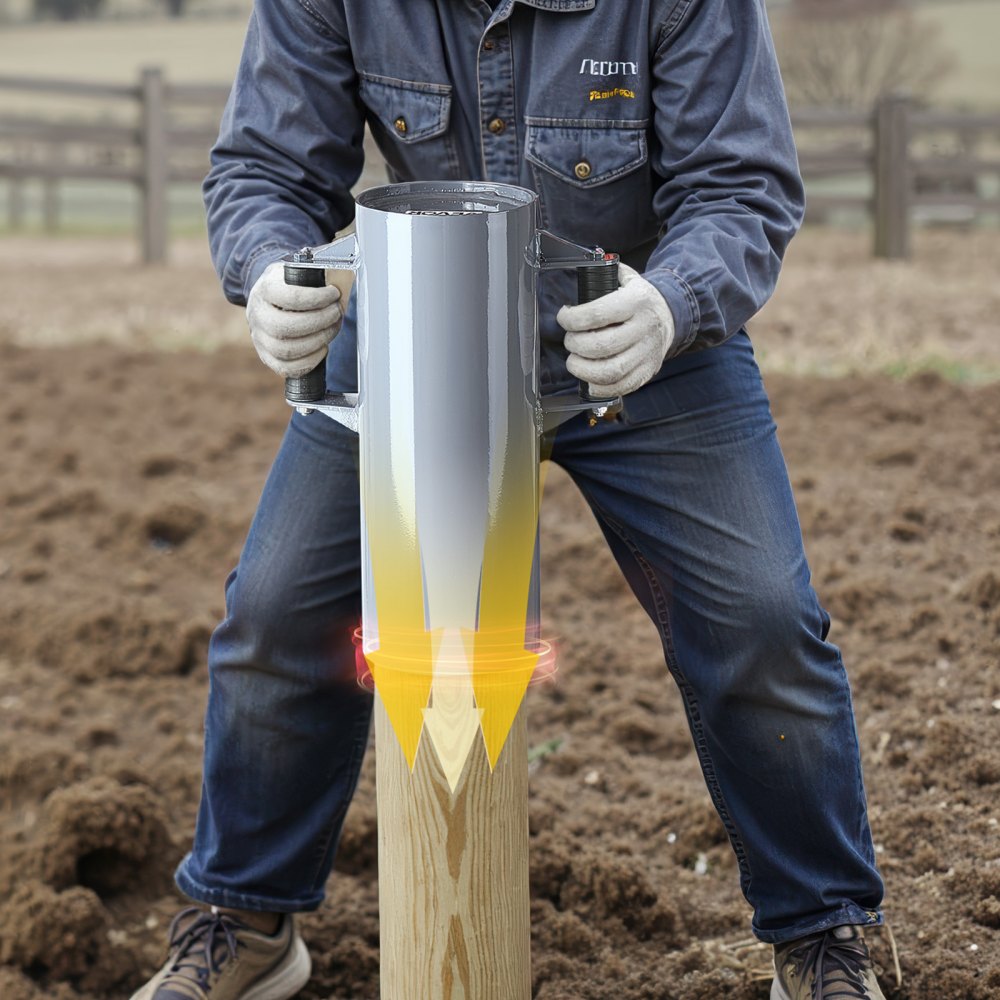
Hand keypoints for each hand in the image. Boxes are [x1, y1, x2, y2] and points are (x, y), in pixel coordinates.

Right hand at [246, 262, 342, 377]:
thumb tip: (341, 280)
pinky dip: (310, 361)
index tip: (334, 294)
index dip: (317, 298)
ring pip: (287, 350)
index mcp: (264, 290)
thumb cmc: (287, 286)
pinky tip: (322, 348)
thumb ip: (312, 276)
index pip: (291, 297)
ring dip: (318, 341)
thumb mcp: (294, 272)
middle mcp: (257, 315)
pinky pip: (286, 368)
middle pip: (286, 327)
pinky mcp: (266, 356)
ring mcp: (259, 338)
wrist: (266, 298)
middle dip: (320, 321)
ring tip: (333, 328)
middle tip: (337, 313)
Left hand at [556, 264, 674, 396]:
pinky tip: (588, 379)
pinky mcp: (646, 372)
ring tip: (574, 361)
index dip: (573, 319)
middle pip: (602, 346)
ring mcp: (647, 353)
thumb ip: (605, 274)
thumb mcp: (627, 278)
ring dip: (583, 369)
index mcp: (637, 301)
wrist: (670, 317)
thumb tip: (581, 269)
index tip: (564, 318)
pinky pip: (620, 387)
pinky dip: (599, 387)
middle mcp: (644, 328)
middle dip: (575, 345)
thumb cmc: (639, 299)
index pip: (599, 314)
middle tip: (570, 341)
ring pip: (610, 371)